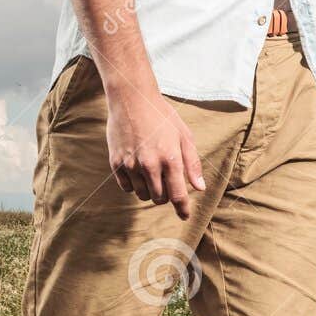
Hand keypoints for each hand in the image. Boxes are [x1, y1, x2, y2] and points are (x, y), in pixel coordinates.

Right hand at [106, 87, 204, 218]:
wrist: (131, 99)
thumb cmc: (162, 116)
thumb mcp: (184, 136)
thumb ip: (192, 163)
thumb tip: (200, 188)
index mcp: (170, 159)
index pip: (177, 195)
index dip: (182, 209)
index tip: (185, 216)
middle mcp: (150, 165)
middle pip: (159, 198)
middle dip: (166, 195)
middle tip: (167, 182)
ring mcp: (131, 164)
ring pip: (142, 194)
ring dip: (150, 191)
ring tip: (152, 174)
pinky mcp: (116, 162)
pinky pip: (126, 187)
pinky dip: (134, 185)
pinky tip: (138, 172)